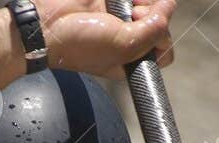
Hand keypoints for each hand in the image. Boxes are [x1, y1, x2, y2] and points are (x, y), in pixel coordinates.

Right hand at [35, 0, 176, 77]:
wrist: (48, 23)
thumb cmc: (81, 45)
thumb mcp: (125, 47)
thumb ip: (154, 29)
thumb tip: (170, 6)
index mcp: (132, 61)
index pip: (164, 49)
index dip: (163, 38)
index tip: (147, 33)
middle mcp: (128, 39)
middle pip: (161, 23)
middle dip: (154, 16)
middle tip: (133, 17)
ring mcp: (120, 17)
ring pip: (150, 3)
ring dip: (145, 1)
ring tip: (127, 6)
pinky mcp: (111, 0)